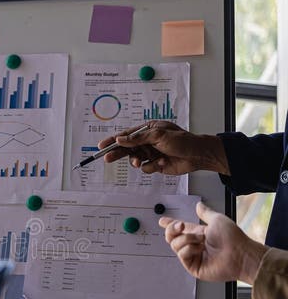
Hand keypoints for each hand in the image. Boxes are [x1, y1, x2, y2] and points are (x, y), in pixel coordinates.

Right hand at [97, 121, 229, 175]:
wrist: (197, 155)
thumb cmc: (182, 140)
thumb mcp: (158, 135)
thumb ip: (138, 138)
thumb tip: (120, 139)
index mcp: (147, 130)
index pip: (126, 135)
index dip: (113, 140)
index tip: (101, 146)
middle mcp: (147, 141)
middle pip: (127, 148)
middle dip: (117, 154)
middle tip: (107, 158)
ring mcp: (151, 153)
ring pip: (135, 160)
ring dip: (138, 162)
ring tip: (141, 162)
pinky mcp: (156, 165)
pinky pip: (146, 168)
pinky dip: (152, 167)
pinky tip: (162, 162)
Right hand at [159, 201, 267, 283]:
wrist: (239, 253)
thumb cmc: (232, 238)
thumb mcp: (217, 219)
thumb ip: (205, 213)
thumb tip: (199, 205)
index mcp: (198, 234)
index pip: (180, 229)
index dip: (170, 225)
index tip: (162, 221)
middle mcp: (193, 245)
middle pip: (172, 237)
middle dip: (173, 229)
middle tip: (181, 225)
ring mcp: (192, 256)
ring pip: (175, 244)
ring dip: (187, 239)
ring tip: (201, 241)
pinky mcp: (193, 267)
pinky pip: (181, 255)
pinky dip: (189, 249)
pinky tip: (200, 249)